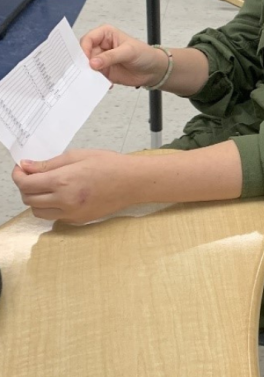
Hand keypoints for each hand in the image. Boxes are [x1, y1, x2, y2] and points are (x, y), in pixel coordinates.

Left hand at [12, 149, 137, 223]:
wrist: (133, 182)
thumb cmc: (110, 165)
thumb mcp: (78, 156)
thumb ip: (49, 163)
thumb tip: (26, 167)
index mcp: (62, 181)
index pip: (25, 184)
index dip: (18, 176)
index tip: (21, 169)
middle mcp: (64, 201)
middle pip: (28, 199)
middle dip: (25, 187)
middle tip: (33, 176)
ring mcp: (71, 213)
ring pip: (38, 212)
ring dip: (36, 199)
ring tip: (46, 187)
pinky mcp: (79, 220)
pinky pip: (55, 216)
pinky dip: (51, 207)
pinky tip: (62, 196)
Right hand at [80, 24, 167, 87]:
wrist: (154, 70)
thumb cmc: (144, 54)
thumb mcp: (129, 52)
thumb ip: (111, 56)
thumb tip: (93, 63)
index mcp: (105, 34)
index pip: (88, 39)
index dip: (84, 49)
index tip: (86, 60)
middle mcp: (100, 46)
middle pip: (84, 53)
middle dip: (84, 62)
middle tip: (86, 71)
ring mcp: (101, 60)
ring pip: (87, 66)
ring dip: (89, 73)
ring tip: (94, 79)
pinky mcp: (104, 72)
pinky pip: (94, 76)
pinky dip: (96, 81)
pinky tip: (105, 84)